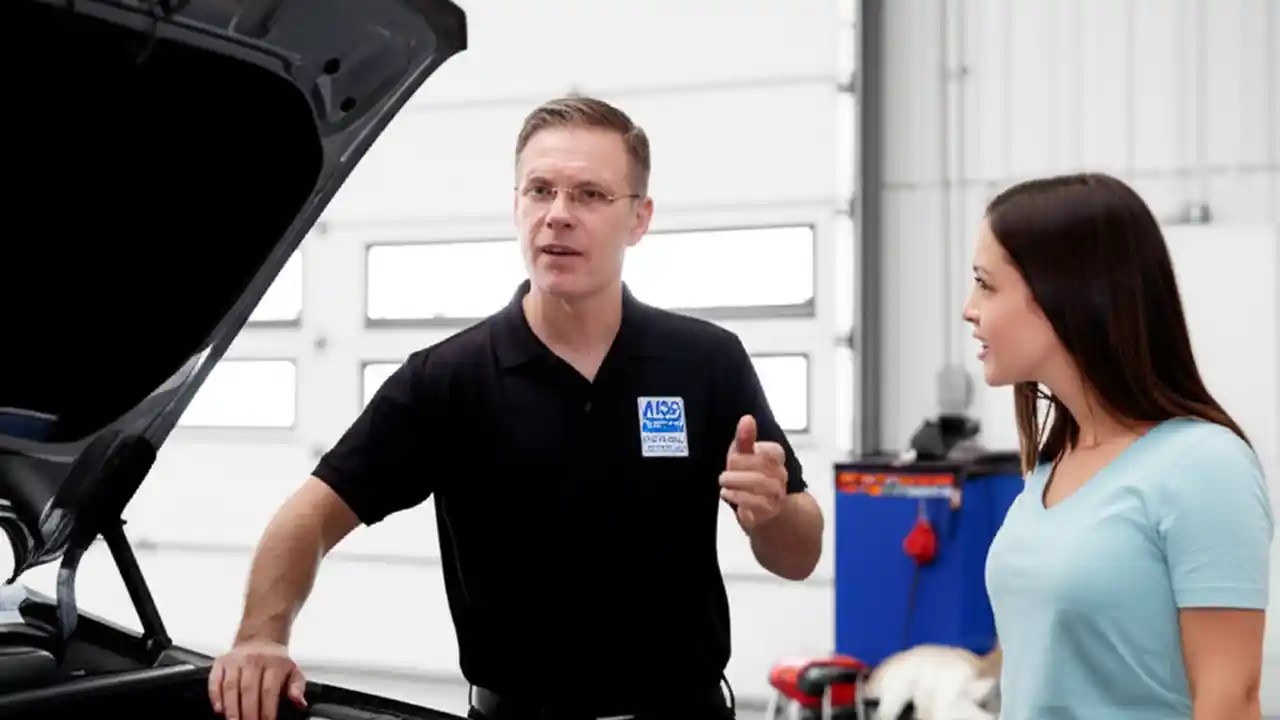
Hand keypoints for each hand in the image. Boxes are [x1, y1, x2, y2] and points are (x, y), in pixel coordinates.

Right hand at [208, 638, 307, 719]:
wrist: (260, 641)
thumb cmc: (276, 662)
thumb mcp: (293, 672)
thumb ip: (297, 688)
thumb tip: (299, 702)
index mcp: (274, 664)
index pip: (269, 690)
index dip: (267, 710)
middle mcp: (254, 660)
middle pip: (249, 690)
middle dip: (248, 712)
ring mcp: (236, 661)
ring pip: (231, 686)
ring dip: (231, 708)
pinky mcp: (221, 662)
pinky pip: (215, 680)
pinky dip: (216, 696)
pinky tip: (220, 709)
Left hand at [720, 414, 787, 528]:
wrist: (762, 511)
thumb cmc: (750, 476)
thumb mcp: (744, 455)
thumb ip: (745, 438)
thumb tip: (747, 418)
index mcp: (777, 458)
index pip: (772, 451)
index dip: (752, 452)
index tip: (735, 455)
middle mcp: (780, 475)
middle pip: (762, 466)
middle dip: (739, 466)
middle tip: (726, 469)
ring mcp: (776, 493)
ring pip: (760, 483)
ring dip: (736, 481)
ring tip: (724, 480)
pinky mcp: (768, 510)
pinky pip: (756, 502)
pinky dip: (737, 496)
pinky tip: (727, 492)